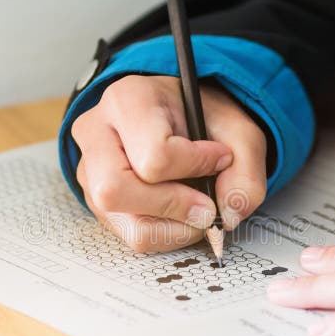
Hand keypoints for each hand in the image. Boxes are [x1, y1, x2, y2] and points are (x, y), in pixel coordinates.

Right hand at [72, 75, 266, 251]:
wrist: (180, 117)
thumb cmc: (200, 117)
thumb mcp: (237, 130)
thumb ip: (245, 171)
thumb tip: (229, 215)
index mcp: (127, 100)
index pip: (153, 155)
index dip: (195, 167)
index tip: (219, 158)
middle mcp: (96, 133)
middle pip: (116, 191)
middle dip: (172, 206)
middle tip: (206, 205)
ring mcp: (89, 169)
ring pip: (122, 221)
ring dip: (172, 226)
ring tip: (196, 208)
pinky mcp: (95, 199)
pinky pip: (128, 234)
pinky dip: (164, 233)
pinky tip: (179, 213)